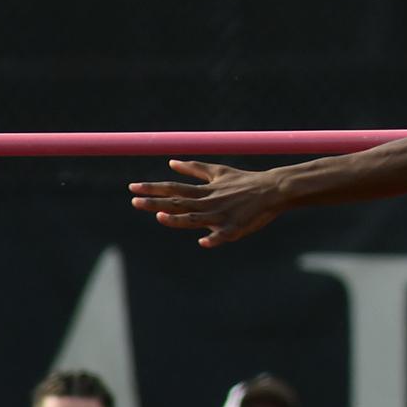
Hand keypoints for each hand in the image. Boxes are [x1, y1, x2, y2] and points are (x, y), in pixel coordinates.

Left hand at [129, 160, 283, 247]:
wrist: (273, 189)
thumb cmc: (245, 181)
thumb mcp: (218, 171)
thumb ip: (194, 169)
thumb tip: (172, 163)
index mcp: (204, 191)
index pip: (174, 189)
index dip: (153, 189)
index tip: (133, 187)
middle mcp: (209, 202)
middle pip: (178, 203)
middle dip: (155, 203)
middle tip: (134, 202)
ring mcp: (221, 215)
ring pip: (195, 218)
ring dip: (177, 219)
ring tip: (159, 217)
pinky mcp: (236, 227)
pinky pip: (223, 235)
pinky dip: (214, 238)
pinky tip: (204, 243)